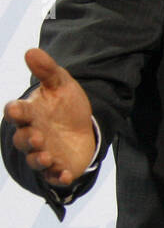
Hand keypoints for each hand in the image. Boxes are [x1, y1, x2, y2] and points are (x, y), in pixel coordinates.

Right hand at [3, 48, 95, 186]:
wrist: (83, 127)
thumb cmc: (65, 106)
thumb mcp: (61, 85)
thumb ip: (47, 71)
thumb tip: (31, 51)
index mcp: (30, 114)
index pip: (17, 113)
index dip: (16, 111)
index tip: (15, 107)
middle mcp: (33, 135)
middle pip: (23, 140)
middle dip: (28, 139)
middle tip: (37, 136)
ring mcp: (44, 153)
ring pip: (35, 160)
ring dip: (39, 159)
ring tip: (47, 156)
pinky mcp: (58, 168)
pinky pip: (54, 177)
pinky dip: (57, 177)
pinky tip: (65, 175)